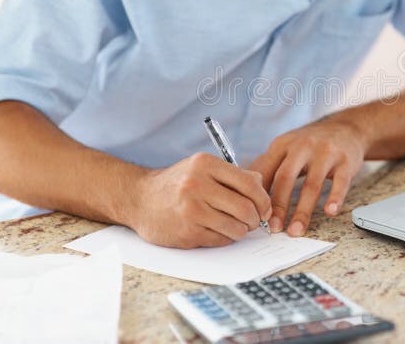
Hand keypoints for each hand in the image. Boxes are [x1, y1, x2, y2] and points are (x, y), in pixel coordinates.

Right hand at [129, 153, 270, 248]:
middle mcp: (197, 185)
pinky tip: (218, 230)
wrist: (139, 199)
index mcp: (205, 164)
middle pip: (246, 208)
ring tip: (236, 226)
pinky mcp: (187, 232)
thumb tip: (262, 185)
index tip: (265, 208)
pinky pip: (221, 240)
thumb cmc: (177, 183)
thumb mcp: (202, 168)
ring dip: (242, 230)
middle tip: (254, 221)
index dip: (263, 199)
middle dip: (256, 218)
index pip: (249, 184)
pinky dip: (226, 238)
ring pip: (236, 227)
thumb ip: (233, 175)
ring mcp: (191, 210)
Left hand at [249, 118, 366, 236]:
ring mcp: (325, 153)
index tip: (255, 216)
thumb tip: (244, 190)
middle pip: (285, 178)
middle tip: (273, 227)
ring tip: (296, 230)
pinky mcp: (345, 161)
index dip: (258, 195)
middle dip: (278, 206)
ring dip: (302, 211)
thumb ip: (267, 166)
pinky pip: (340, 182)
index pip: (265, 171)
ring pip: (311, 185)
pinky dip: (335, 198)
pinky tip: (330, 211)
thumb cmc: (310, 143)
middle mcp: (302, 147)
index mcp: (282, 144)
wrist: (346, 128)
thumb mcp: (286, 146)